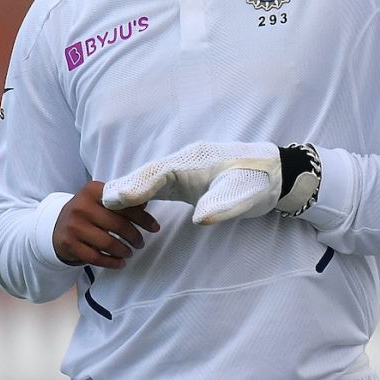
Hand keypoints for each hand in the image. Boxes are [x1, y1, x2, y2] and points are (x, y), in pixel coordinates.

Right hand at [53, 180, 157, 268]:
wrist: (58, 226)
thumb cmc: (88, 212)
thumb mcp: (101, 201)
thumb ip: (122, 202)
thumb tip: (145, 204)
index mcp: (93, 190)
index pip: (124, 205)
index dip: (143, 218)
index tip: (155, 227)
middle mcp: (81, 206)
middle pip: (118, 225)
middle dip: (134, 236)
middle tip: (141, 242)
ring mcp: (73, 226)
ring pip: (108, 243)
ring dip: (124, 250)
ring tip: (130, 252)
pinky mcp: (69, 244)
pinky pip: (95, 257)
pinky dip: (111, 262)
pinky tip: (120, 263)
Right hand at [101, 141, 320, 224]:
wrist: (279, 173)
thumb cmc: (260, 182)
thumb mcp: (245, 197)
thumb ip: (223, 206)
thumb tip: (201, 218)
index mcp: (196, 162)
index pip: (159, 172)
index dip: (135, 185)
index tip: (114, 198)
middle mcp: (188, 160)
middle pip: (149, 172)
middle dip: (125, 186)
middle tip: (100, 202)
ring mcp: (188, 167)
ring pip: (153, 176)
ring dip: (132, 188)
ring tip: (107, 204)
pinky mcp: (192, 177)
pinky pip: (162, 181)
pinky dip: (145, 190)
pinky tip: (134, 202)